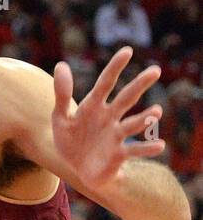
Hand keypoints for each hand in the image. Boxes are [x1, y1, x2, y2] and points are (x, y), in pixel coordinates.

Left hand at [52, 46, 164, 192]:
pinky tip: (160, 145)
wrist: (76, 169)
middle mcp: (109, 117)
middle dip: (139, 84)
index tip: (127, 50)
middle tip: (155, 70)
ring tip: (156, 111)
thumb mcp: (60, 117)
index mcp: (93, 106)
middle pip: (126, 98)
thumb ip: (61, 93)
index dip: (115, 67)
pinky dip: (146, 148)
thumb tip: (61, 64)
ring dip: (144, 119)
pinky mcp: (119, 154)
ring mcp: (116, 135)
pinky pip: (134, 150)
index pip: (106, 82)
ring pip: (132, 124)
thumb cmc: (70, 140)